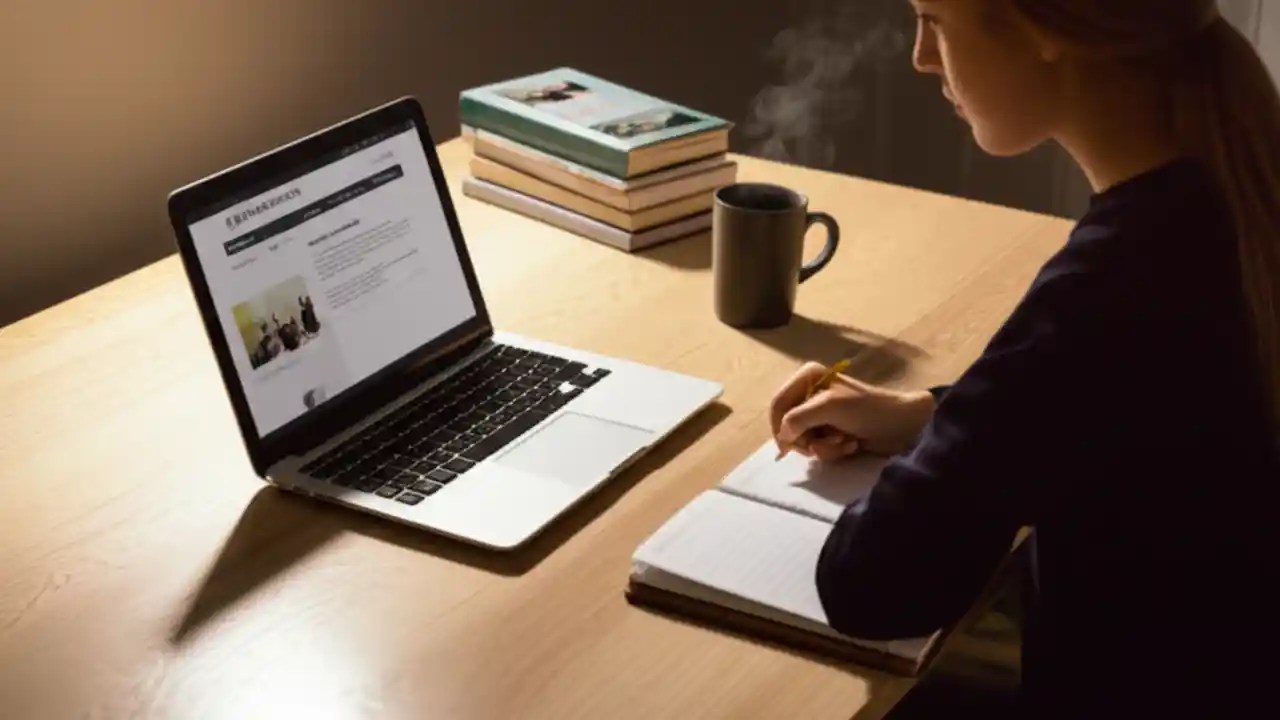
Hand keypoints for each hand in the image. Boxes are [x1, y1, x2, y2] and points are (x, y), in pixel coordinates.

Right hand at [770, 362, 935, 461]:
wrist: (903, 426)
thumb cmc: (867, 409)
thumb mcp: (829, 407)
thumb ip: (798, 418)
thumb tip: (783, 436)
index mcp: (807, 377)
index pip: (778, 404)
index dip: (779, 427)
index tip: (788, 448)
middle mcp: (810, 393)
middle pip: (787, 426)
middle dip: (806, 439)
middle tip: (820, 445)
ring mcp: (821, 415)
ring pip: (803, 440)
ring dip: (824, 447)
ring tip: (844, 442)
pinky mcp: (832, 432)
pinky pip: (818, 447)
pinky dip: (833, 451)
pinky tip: (851, 444)